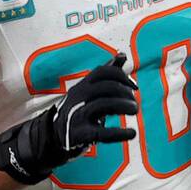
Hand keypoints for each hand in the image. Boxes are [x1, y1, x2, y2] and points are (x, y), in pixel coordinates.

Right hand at [0, 54, 138, 183]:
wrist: (55, 135)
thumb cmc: (79, 109)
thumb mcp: (90, 90)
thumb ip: (106, 73)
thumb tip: (122, 54)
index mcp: (82, 85)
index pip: (102, 72)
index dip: (121, 76)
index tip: (134, 87)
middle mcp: (78, 97)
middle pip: (105, 87)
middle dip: (125, 92)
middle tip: (135, 103)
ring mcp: (78, 115)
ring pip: (104, 105)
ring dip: (124, 106)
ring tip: (135, 110)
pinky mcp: (80, 134)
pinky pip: (102, 132)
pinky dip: (119, 133)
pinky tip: (132, 133)